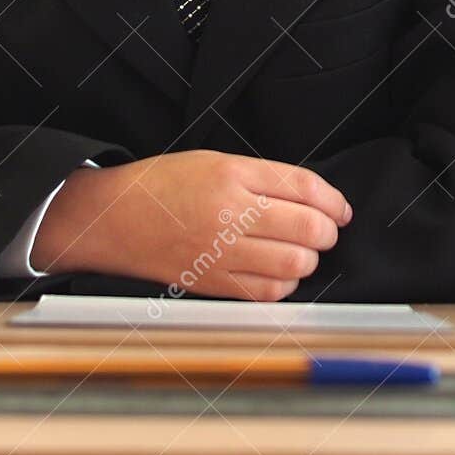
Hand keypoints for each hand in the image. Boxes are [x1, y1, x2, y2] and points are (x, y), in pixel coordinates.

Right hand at [29, 150, 351, 299]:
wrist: (113, 218)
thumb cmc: (163, 186)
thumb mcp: (215, 162)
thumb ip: (263, 178)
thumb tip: (313, 199)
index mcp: (231, 174)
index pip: (303, 186)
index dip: (333, 199)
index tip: (341, 208)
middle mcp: (229, 212)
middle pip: (307, 226)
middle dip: (327, 230)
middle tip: (325, 230)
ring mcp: (220, 251)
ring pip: (293, 263)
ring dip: (309, 258)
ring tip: (302, 251)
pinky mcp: (212, 282)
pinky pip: (267, 292)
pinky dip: (285, 284)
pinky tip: (280, 272)